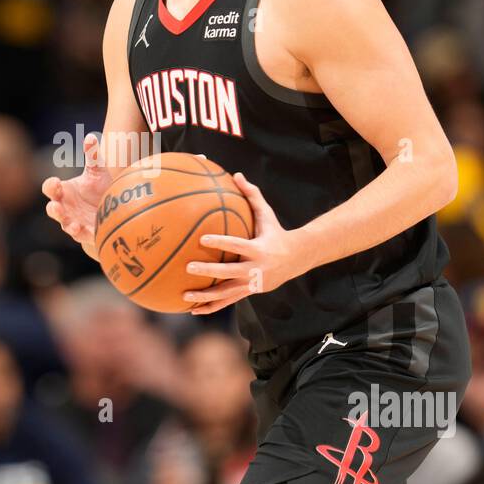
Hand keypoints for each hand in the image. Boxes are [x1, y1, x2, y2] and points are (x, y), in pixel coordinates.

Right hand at [42, 132, 112, 258]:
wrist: (111, 210)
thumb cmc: (99, 189)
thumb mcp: (97, 171)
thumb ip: (92, 156)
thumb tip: (90, 137)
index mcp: (64, 192)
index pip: (50, 188)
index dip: (51, 186)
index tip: (57, 182)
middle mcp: (65, 207)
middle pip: (52, 209)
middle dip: (54, 208)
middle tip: (57, 205)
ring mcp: (74, 221)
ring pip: (65, 224)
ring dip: (67, 224)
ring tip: (73, 225)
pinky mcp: (86, 233)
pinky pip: (81, 235)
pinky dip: (82, 233)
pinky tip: (84, 230)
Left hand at [183, 172, 296, 314]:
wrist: (297, 259)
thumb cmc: (276, 232)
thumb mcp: (266, 214)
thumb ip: (251, 195)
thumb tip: (236, 174)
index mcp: (259, 249)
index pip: (238, 246)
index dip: (221, 242)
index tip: (202, 238)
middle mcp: (256, 269)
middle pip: (230, 273)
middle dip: (209, 271)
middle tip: (189, 266)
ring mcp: (253, 284)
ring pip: (227, 293)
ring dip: (206, 297)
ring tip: (185, 296)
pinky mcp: (250, 293)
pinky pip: (228, 302)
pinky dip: (211, 307)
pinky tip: (193, 309)